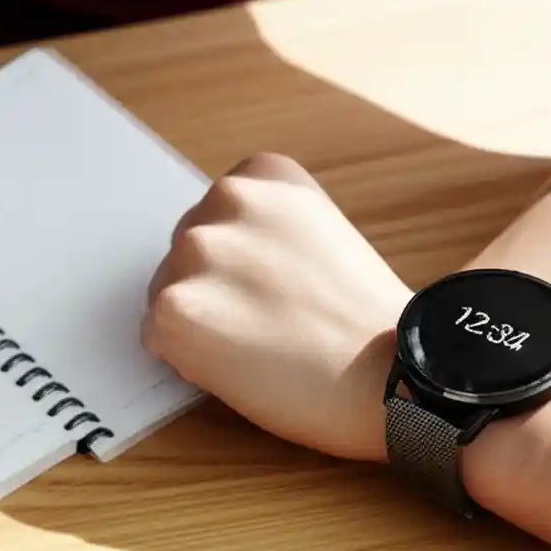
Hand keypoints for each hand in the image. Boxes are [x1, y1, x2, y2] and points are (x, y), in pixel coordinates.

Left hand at [142, 154, 411, 461]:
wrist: (394, 375)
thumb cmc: (364, 321)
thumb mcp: (319, 234)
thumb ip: (264, 232)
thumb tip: (210, 265)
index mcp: (264, 175)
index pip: (217, 219)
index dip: (241, 265)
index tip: (283, 287)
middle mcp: (227, 198)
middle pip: (186, 255)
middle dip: (214, 291)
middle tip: (272, 324)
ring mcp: (196, 252)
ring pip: (167, 294)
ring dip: (199, 325)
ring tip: (259, 346)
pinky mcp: (175, 308)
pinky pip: (156, 338)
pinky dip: (187, 361)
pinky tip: (240, 367)